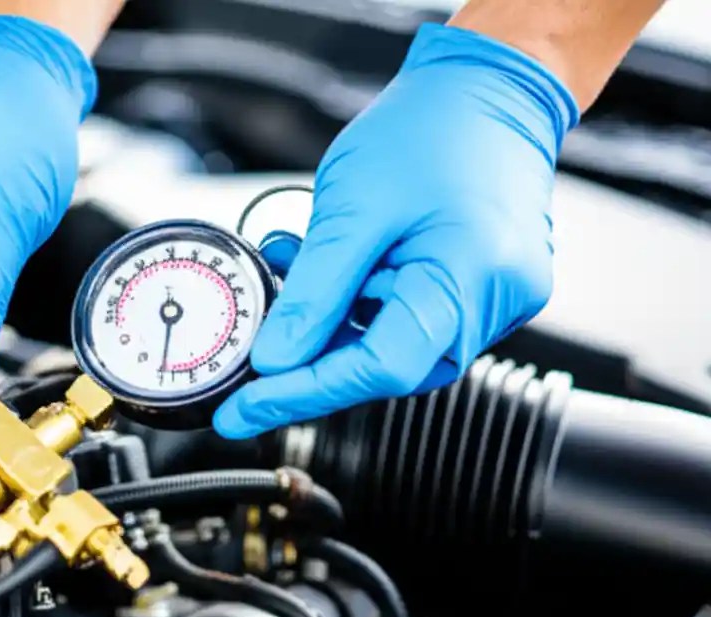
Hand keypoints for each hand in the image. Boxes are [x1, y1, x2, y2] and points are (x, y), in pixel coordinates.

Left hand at [214, 24, 578, 438]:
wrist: (491, 86)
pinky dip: (362, 304)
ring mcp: (495, 299)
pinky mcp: (483, 289)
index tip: (245, 407)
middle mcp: (494, 303)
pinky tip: (335, 269)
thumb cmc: (433, 129)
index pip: (378, 370)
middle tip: (255, 339)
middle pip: (388, 367)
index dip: (304, 393)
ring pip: (396, 344)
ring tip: (295, 266)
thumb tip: (274, 360)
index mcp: (469, 280)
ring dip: (334, 323)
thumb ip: (313, 294)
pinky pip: (413, 318)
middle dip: (314, 356)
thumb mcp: (353, 209)